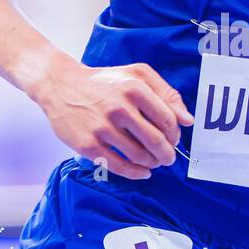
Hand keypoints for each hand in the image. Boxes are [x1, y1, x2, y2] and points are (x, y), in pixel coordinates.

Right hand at [33, 55, 193, 179]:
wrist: (60, 85)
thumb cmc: (104, 81)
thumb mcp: (136, 74)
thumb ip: (166, 93)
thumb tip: (188, 120)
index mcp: (134, 88)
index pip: (168, 120)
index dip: (175, 135)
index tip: (173, 140)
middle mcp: (119, 107)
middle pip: (156, 141)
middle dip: (167, 154)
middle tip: (168, 158)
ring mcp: (102, 128)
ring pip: (139, 156)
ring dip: (152, 164)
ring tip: (153, 162)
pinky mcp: (88, 145)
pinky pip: (119, 166)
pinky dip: (136, 174)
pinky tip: (142, 172)